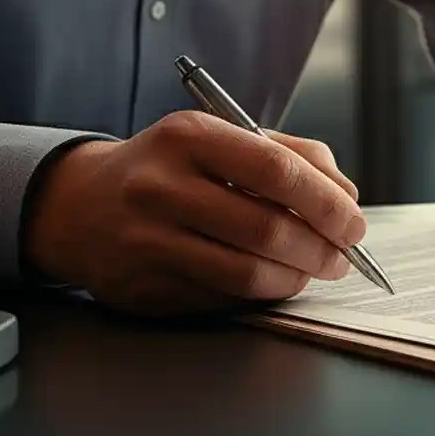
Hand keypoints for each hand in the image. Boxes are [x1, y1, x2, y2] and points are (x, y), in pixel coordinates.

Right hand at [26, 111, 365, 314]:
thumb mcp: (223, 138)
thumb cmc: (174, 168)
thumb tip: (346, 197)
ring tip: (311, 270)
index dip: (327, 202)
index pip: (276, 170)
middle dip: (320, 248)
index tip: (354, 223)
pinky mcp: (142, 287)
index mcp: (189, 137)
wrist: (80, 205)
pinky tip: (269, 279)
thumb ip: (293, 155)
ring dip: (295, 277)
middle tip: (341, 256)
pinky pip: (221, 298)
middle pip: (267, 228)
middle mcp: (161, 186)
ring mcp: (146, 240)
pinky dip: (259, 293)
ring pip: (247, 273)